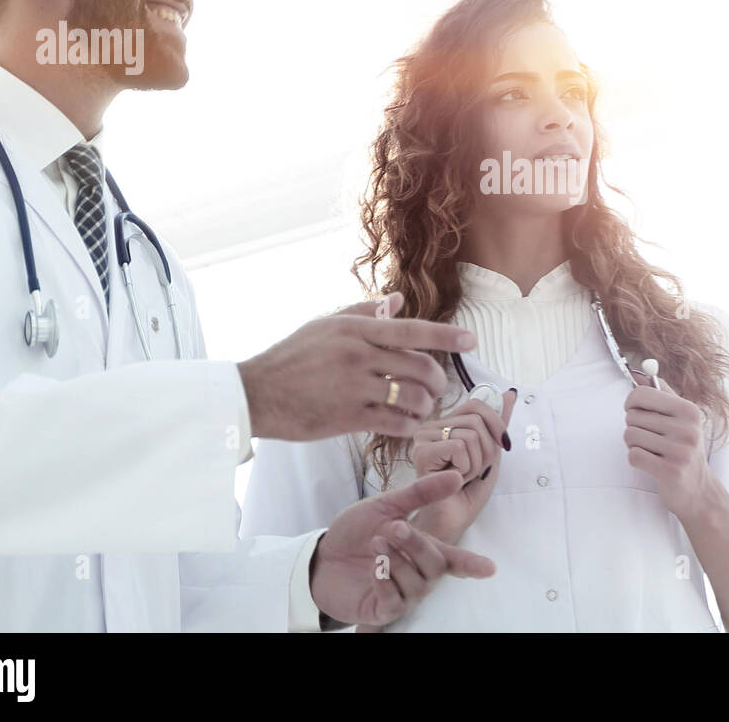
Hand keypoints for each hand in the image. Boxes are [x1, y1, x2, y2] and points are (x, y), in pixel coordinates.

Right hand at [238, 292, 476, 439]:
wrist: (257, 393)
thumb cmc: (291, 356)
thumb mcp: (324, 325)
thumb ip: (363, 312)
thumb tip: (398, 302)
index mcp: (356, 330)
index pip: (412, 330)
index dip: (446, 336)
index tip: (472, 341)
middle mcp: (359, 356)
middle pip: (420, 366)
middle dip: (437, 380)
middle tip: (437, 387)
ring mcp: (354, 388)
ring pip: (411, 396)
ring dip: (425, 405)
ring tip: (422, 408)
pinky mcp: (347, 418)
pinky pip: (394, 422)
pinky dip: (409, 425)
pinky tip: (408, 424)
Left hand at [309, 470, 495, 627]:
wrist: (321, 554)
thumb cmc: (355, 532)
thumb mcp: (386, 505)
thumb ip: (421, 494)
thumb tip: (456, 476)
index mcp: (421, 550)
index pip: (453, 558)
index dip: (471, 564)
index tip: (490, 568)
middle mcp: (416, 575)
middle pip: (434, 565)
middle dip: (416, 544)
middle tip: (393, 527)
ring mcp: (401, 595)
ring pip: (417, 583)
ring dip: (397, 560)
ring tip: (375, 543)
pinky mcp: (381, 611)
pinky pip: (394, 601)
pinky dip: (385, 580)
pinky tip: (373, 566)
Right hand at [409, 389, 517, 543]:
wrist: (453, 521)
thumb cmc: (468, 491)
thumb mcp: (491, 451)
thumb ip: (498, 423)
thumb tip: (510, 393)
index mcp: (446, 423)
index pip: (478, 404)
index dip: (496, 425)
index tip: (499, 447)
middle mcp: (431, 427)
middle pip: (477, 419)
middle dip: (487, 450)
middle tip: (473, 470)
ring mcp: (423, 438)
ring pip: (471, 434)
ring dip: (476, 463)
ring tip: (462, 477)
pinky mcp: (421, 453)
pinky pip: (460, 447)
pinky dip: (466, 468)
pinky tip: (453, 480)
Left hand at [623, 375, 714, 520]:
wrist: (698, 489)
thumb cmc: (684, 448)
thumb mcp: (680, 418)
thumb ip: (661, 393)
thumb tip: (638, 374)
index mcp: (689, 411)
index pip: (643, 394)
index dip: (631, 402)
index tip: (634, 409)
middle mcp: (687, 429)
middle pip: (632, 416)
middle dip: (634, 427)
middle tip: (649, 437)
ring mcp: (680, 451)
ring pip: (630, 436)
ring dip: (634, 445)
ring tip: (651, 451)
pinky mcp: (670, 471)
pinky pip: (633, 456)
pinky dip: (636, 459)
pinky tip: (650, 463)